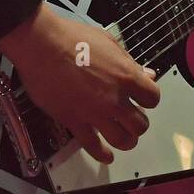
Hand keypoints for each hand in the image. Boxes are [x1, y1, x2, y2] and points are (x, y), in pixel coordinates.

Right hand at [0, 3, 160, 164]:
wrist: (41, 45)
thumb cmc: (72, 37)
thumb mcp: (108, 41)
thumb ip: (128, 62)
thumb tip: (146, 74)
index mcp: (126, 76)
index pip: (152, 98)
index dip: (148, 99)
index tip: (142, 99)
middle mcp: (115, 99)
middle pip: (140, 124)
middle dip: (138, 123)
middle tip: (131, 119)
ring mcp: (95, 113)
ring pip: (123, 140)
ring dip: (126, 140)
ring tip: (124, 138)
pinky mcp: (74, 122)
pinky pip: (93, 146)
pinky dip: (102, 154)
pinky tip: (106, 155)